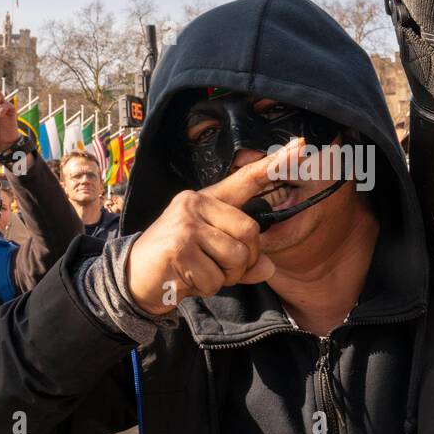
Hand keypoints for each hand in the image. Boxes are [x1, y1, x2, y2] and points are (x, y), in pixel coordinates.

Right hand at [126, 140, 304, 315]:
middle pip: (250, 233)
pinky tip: (185, 280)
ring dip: (224, 278)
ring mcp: (186, 224)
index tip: (300, 145)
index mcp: (206, 199)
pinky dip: (206, 288)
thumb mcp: (213, 255)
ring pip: (236, 258)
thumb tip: (268, 267)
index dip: (274, 164)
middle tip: (218, 269)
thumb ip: (242, 258)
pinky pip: (215, 278)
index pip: (245, 179)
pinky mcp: (178, 248)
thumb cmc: (177, 261)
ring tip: (199, 273)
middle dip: (243, 262)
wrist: (133, 278)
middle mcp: (195, 204)